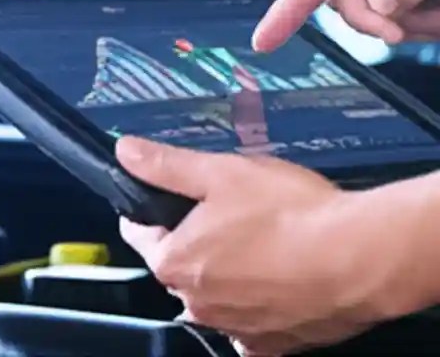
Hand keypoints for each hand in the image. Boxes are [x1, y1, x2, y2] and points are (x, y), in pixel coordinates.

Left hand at [116, 136, 410, 355]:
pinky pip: (252, 327)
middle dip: (198, 240)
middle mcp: (196, 304)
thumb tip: (125, 151)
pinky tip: (279, 282)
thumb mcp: (220, 172)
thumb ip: (166, 165)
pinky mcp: (273, 344)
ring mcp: (234, 328)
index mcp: (174, 263)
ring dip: (229, 274)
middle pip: (179, 265)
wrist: (362, 257)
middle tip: (235, 214)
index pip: (140, 232)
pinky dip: (259, 307)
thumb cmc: (291, 215)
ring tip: (266, 244)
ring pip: (215, 296)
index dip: (155, 208)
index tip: (175, 198)